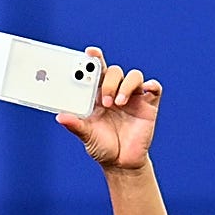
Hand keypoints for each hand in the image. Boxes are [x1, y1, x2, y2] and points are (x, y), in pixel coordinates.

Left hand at [61, 49, 160, 171]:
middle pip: (115, 72)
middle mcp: (116, 92)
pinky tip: (145, 91)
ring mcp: (133, 97)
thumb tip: (60, 116)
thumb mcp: (87, 136)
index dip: (94, 60)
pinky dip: (151, 85)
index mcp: (98, 96)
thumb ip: (76, 125)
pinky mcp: (148, 105)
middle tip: (106, 101)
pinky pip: (154, 88)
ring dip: (126, 85)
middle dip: (110, 82)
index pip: (96, 73)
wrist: (121, 162)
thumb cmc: (102, 146)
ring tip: (119, 103)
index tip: (90, 52)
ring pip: (134, 76)